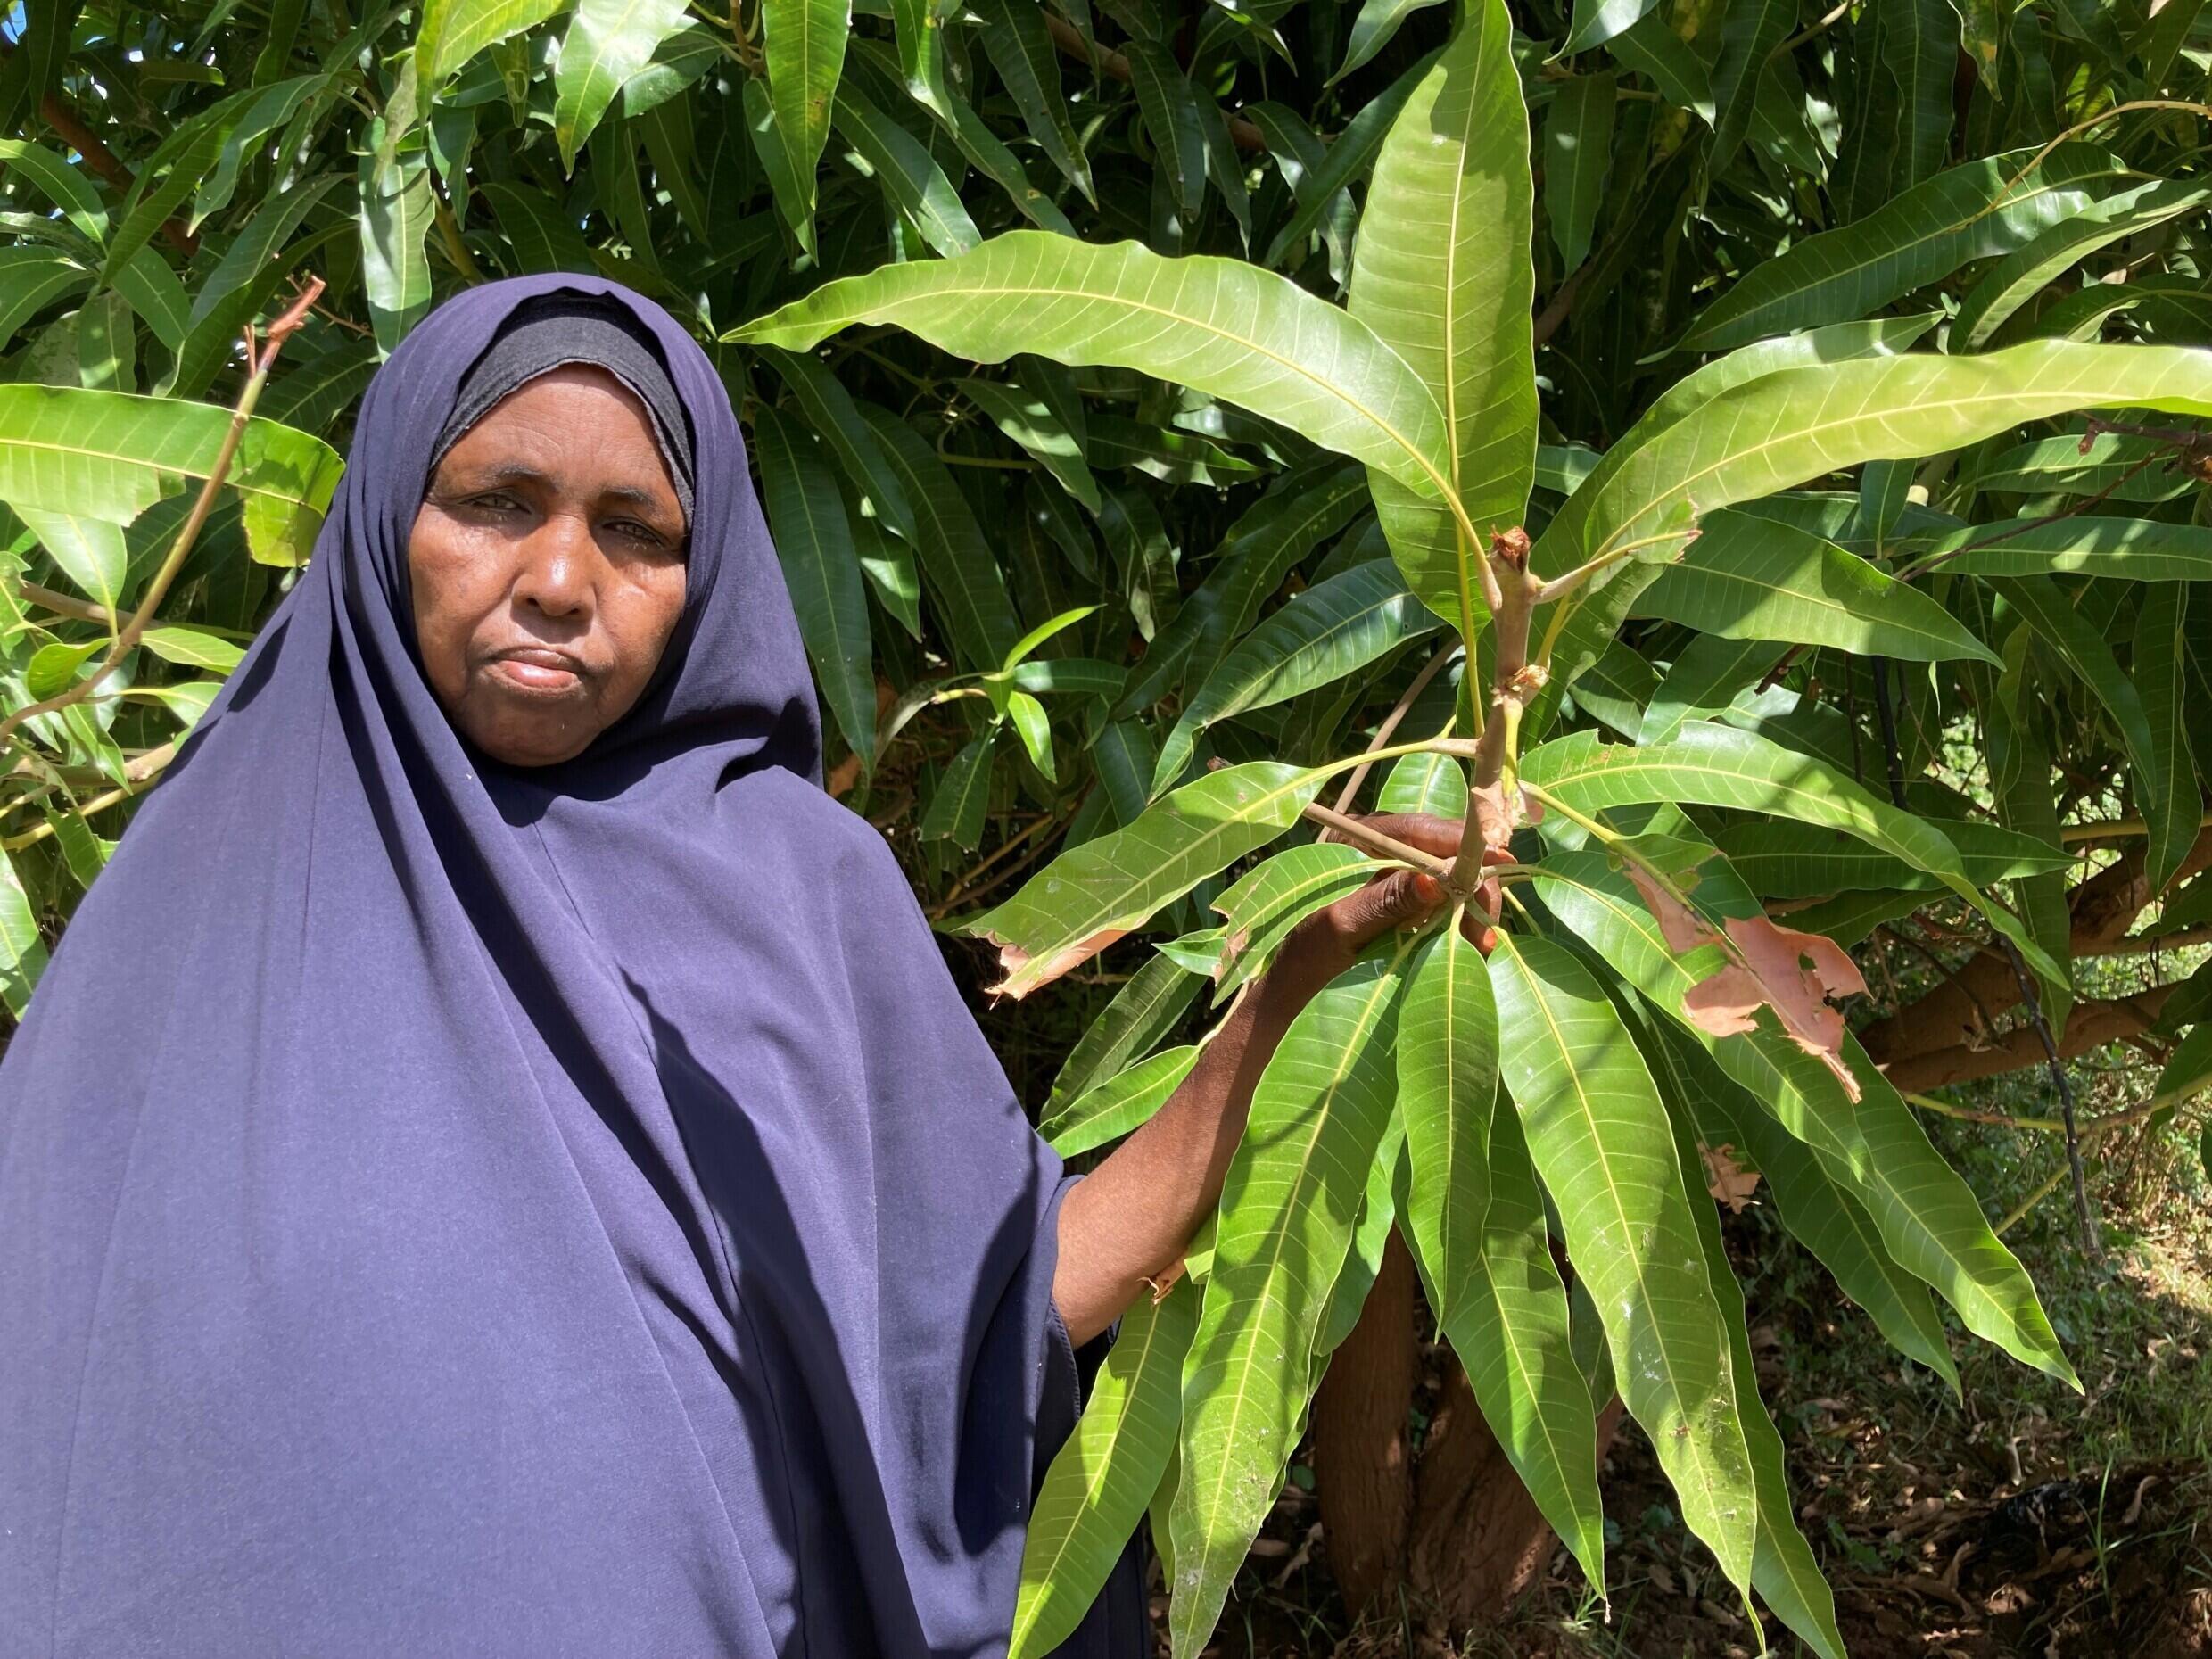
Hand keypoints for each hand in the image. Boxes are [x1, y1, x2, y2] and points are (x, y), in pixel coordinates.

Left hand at [1269, 813, 1511, 993]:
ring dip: (1470, 908)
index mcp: (1355, 840)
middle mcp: (1379, 848)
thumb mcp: (1341, 928)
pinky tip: (1469, 943)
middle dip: (1472, 886)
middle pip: (1442, 852)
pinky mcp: (1404, 899)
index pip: (1418, 830)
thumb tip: (1435, 880)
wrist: (1293, 986)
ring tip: (1482, 945)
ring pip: (1448, 879)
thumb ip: (1385, 902)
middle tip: (1488, 930)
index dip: (1463, 843)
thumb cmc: (1306, 954)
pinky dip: (1459, 920)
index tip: (1503, 859)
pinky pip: (1441, 901)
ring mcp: (1394, 873)